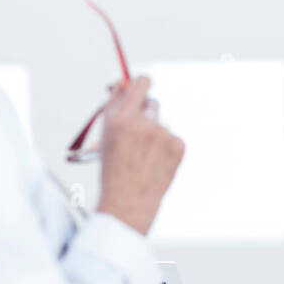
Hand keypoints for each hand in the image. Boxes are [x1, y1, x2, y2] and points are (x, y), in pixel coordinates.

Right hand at [95, 75, 184, 235]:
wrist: (128, 201)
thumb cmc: (113, 170)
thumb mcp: (105, 136)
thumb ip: (114, 107)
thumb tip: (122, 83)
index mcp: (122, 118)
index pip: (140, 83)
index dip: (141, 83)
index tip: (140, 86)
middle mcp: (144, 123)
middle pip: (152, 102)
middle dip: (146, 112)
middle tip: (141, 129)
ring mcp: (163, 134)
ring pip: (161, 124)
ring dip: (154, 134)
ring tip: (144, 157)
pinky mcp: (178, 145)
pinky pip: (172, 138)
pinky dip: (166, 147)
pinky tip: (155, 163)